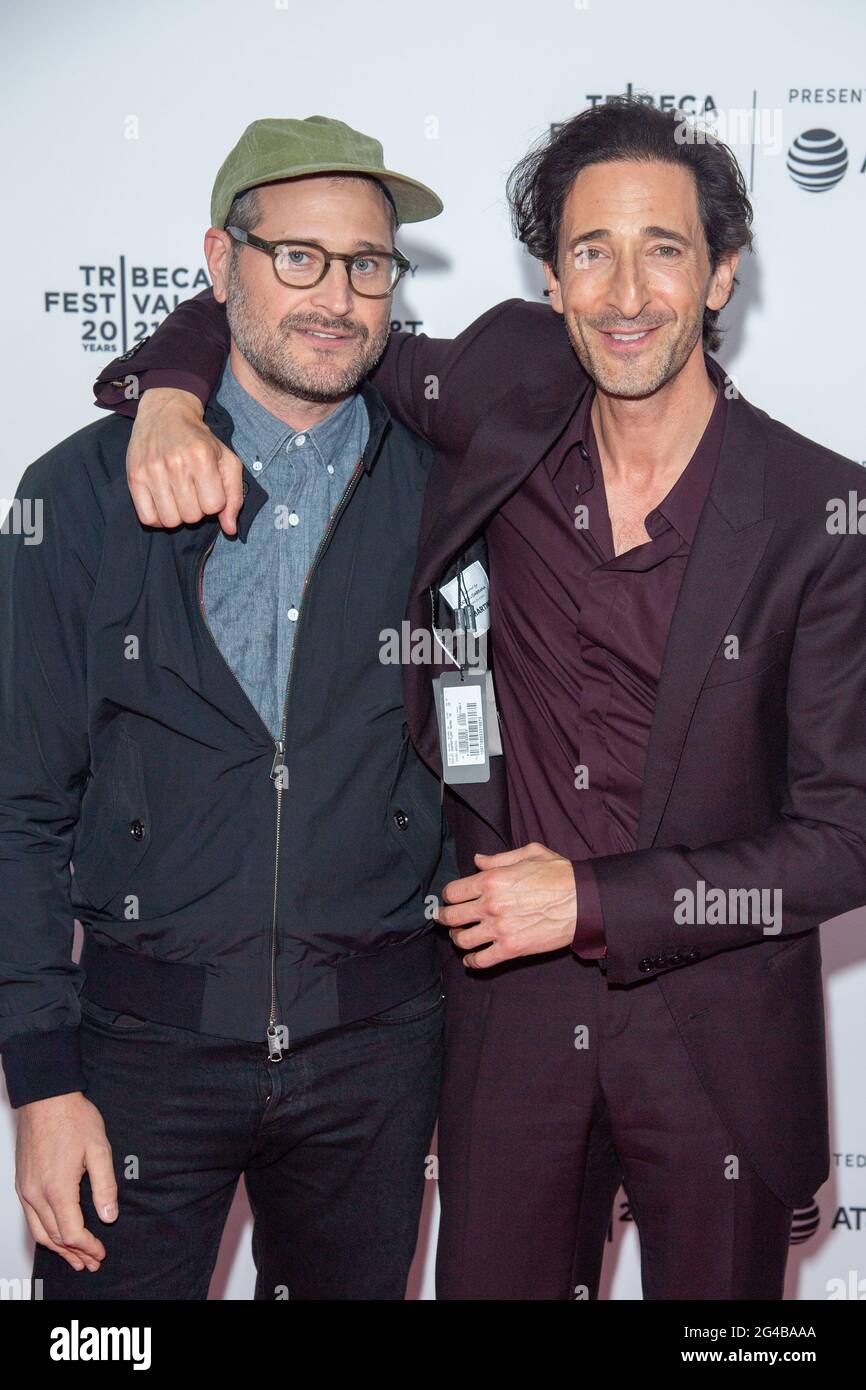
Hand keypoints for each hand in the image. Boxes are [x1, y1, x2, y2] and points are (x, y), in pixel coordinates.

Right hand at [15, 1092, 117, 1272]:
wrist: (46, 1098)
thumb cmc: (73, 1119)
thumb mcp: (99, 1150)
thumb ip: (105, 1186)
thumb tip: (109, 1216)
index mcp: (57, 1189)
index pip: (72, 1233)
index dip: (88, 1247)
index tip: (101, 1252)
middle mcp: (36, 1194)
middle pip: (54, 1238)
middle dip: (75, 1253)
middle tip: (91, 1262)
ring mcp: (25, 1190)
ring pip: (39, 1231)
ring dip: (57, 1249)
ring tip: (74, 1259)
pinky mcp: (22, 1183)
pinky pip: (30, 1218)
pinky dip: (44, 1233)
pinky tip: (55, 1235)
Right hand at [127, 388, 243, 534]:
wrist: (165, 413)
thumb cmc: (200, 441)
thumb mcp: (227, 460)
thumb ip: (234, 495)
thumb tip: (230, 529)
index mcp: (202, 458)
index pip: (214, 506)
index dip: (215, 501)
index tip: (209, 488)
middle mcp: (176, 463)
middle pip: (192, 517)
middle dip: (196, 508)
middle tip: (193, 491)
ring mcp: (152, 471)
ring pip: (170, 521)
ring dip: (178, 514)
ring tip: (178, 496)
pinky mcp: (134, 477)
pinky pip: (148, 519)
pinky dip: (158, 517)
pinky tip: (164, 502)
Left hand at [437, 842, 576, 967]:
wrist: (584, 901)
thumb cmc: (559, 875)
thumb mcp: (529, 853)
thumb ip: (498, 858)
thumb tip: (477, 860)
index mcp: (491, 880)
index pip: (452, 892)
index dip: (450, 896)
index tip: (452, 900)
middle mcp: (490, 905)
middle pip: (450, 917)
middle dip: (444, 918)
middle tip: (446, 919)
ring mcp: (500, 929)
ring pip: (462, 940)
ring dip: (458, 939)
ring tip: (461, 936)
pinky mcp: (511, 949)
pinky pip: (481, 960)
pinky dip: (471, 961)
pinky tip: (472, 958)